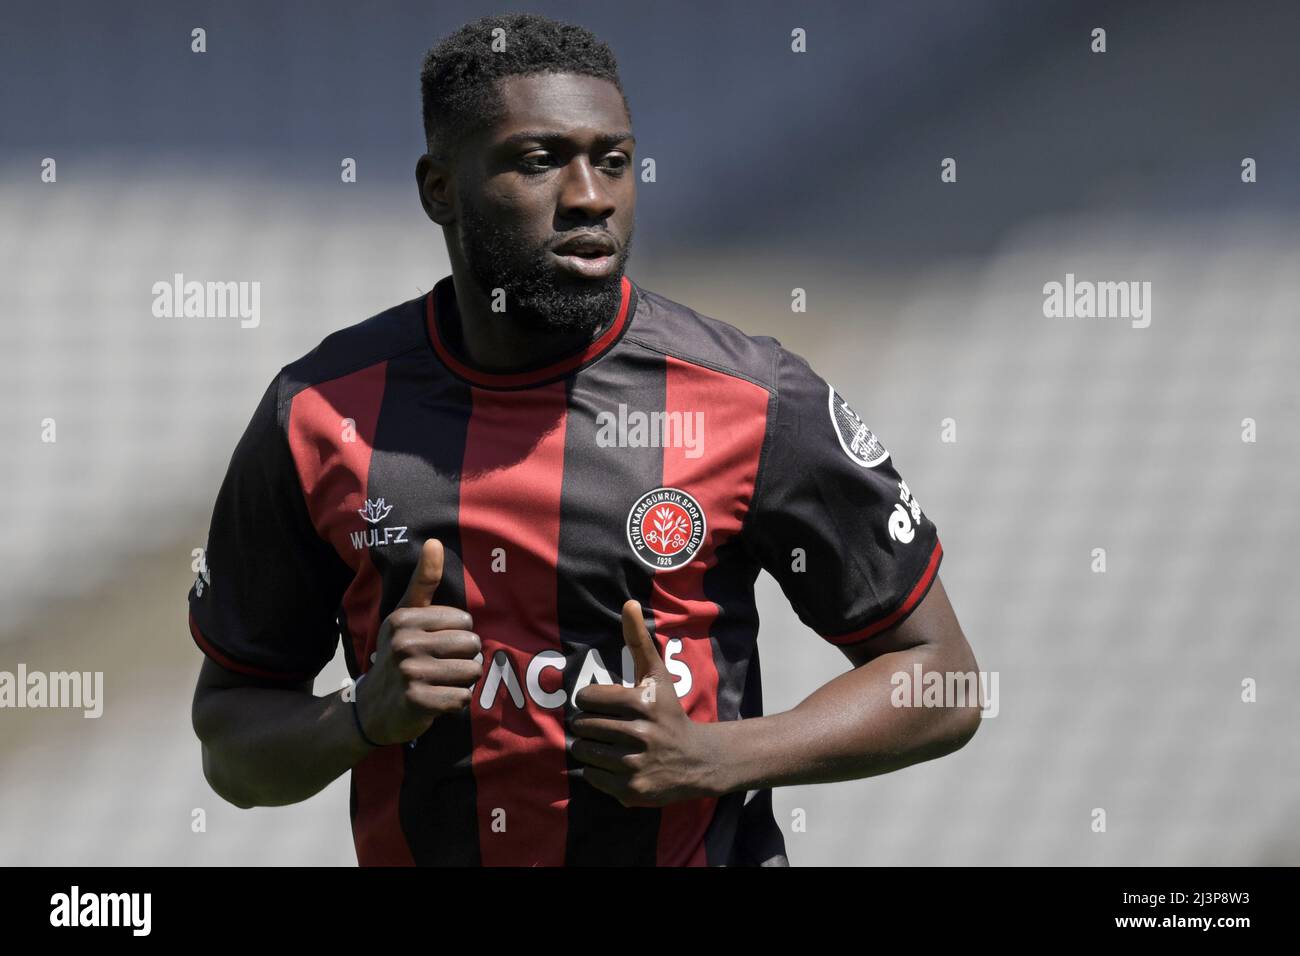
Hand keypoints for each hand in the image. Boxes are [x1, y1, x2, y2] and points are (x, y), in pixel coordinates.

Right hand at [355, 538, 482, 744]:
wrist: (371, 708)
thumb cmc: (398, 655)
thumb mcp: (405, 615)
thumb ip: (423, 581)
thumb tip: (435, 542)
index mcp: (403, 619)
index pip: (464, 620)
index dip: (458, 634)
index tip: (436, 644)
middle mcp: (404, 643)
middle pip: (471, 645)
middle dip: (463, 658)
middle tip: (439, 666)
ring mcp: (409, 674)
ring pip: (471, 671)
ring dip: (462, 680)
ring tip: (439, 682)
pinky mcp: (417, 702)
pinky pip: (462, 697)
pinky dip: (455, 701)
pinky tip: (436, 700)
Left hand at [570, 601, 720, 806]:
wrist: (697, 760)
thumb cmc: (668, 713)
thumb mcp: (657, 675)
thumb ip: (639, 640)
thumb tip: (628, 602)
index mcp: (642, 703)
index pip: (587, 698)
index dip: (591, 700)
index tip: (604, 704)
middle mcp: (640, 735)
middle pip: (584, 726)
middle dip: (589, 725)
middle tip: (607, 726)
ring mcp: (636, 764)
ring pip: (584, 752)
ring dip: (591, 748)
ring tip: (610, 744)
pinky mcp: (632, 790)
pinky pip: (593, 777)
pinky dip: (598, 771)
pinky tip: (617, 764)